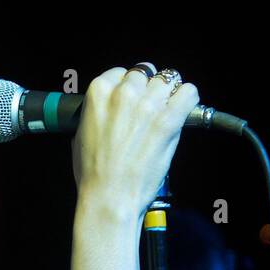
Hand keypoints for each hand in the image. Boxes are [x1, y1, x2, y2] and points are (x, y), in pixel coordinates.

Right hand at [72, 63, 200, 216]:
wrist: (109, 197)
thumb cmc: (93, 174)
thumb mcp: (80, 135)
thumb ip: (96, 113)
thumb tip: (107, 111)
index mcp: (99, 92)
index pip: (121, 72)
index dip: (128, 87)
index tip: (131, 102)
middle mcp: (124, 93)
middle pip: (145, 74)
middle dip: (148, 90)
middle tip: (148, 111)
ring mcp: (148, 106)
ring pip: (168, 80)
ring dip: (168, 94)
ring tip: (166, 112)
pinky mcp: (169, 120)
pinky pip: (189, 92)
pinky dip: (188, 99)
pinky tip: (183, 110)